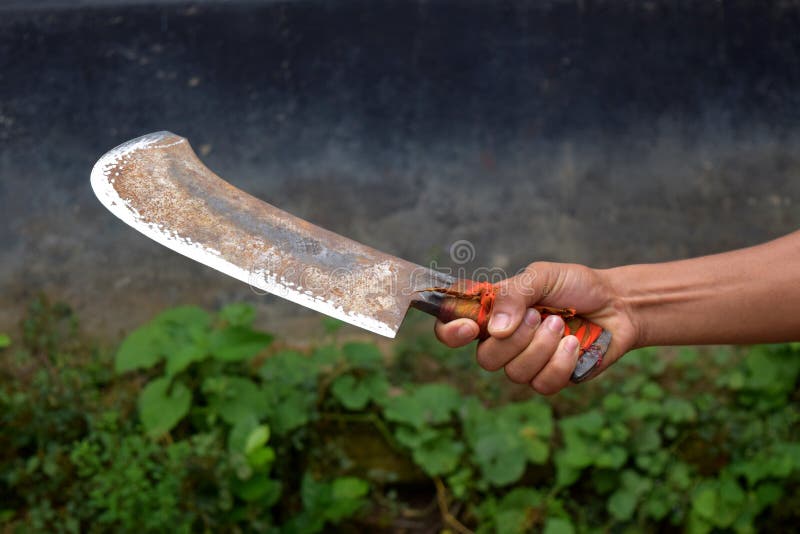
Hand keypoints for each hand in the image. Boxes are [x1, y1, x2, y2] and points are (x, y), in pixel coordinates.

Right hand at [434, 262, 638, 394]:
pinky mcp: (550, 378)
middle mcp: (503, 342)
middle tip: (540, 315)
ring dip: (542, 347)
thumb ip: (513, 294)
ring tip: (561, 324)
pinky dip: (560, 363)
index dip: (450, 333)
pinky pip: (542, 384)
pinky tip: (573, 344)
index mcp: (492, 314)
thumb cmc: (576, 285)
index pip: (451, 329)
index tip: (470, 328)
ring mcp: (526, 363)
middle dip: (516, 339)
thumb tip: (495, 329)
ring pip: (515, 373)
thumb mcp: (541, 276)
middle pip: (485, 359)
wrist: (617, 304)